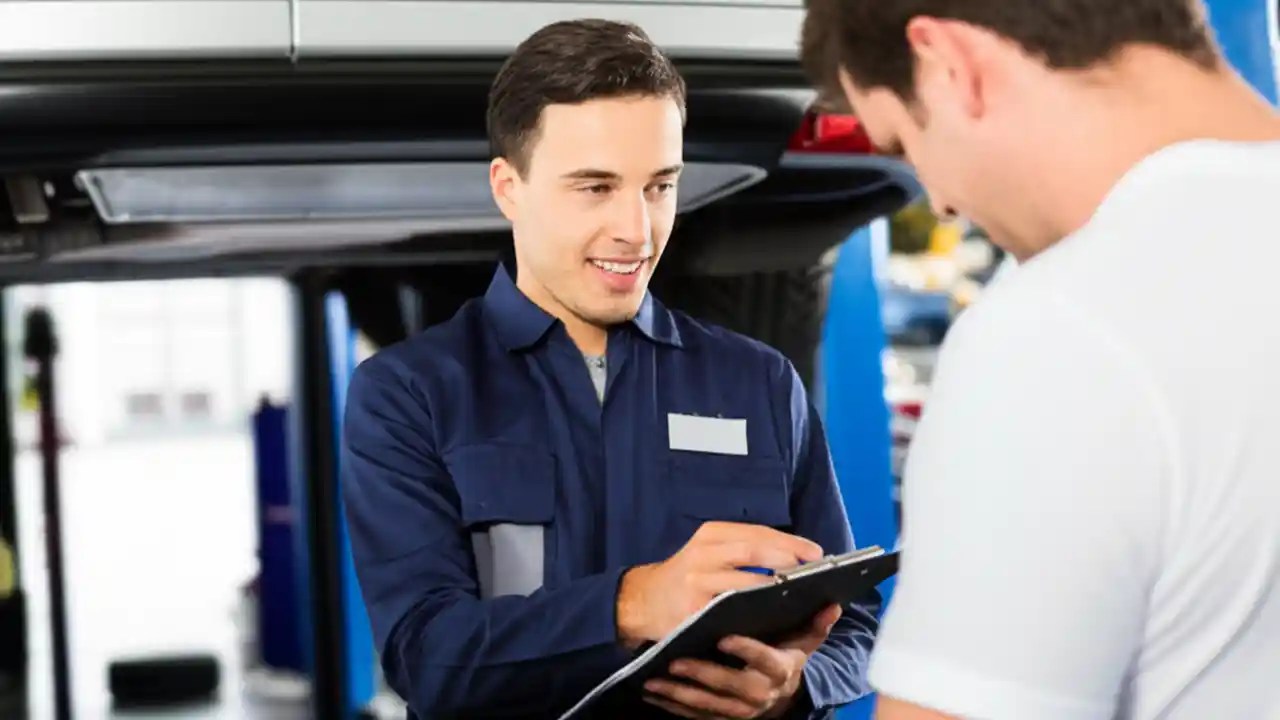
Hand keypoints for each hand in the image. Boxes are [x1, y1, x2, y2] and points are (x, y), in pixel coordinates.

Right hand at [616, 522, 822, 647]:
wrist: (641, 601)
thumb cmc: (687, 576)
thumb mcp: (707, 551)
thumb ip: (742, 550)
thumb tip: (793, 556)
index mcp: (710, 534)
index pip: (757, 533)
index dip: (790, 542)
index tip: (817, 553)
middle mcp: (703, 553)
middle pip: (754, 551)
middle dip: (788, 560)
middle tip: (815, 572)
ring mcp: (697, 582)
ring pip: (745, 582)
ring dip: (775, 588)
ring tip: (801, 593)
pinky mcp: (693, 609)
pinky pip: (731, 610)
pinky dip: (754, 611)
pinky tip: (773, 615)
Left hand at [643, 604, 842, 718]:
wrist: (780, 696)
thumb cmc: (785, 657)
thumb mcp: (803, 642)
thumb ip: (814, 624)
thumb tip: (832, 604)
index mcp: (780, 670)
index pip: (765, 660)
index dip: (747, 650)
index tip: (724, 637)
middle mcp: (761, 693)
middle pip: (731, 687)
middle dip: (703, 675)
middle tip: (676, 661)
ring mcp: (740, 709)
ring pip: (708, 705)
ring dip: (679, 694)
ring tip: (653, 680)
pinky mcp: (722, 718)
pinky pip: (695, 716)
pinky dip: (672, 705)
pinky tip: (651, 692)